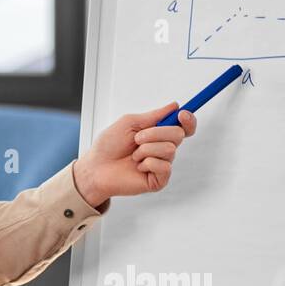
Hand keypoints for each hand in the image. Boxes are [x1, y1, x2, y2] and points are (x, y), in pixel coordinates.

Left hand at [72, 101, 196, 206]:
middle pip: (178, 134)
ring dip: (146, 149)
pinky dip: (147, 163)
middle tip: (137, 139)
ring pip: (170, 149)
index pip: (183, 127)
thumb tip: (174, 106)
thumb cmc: (108, 145)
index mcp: (157, 134)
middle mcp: (162, 149)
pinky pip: (164, 166)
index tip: (182, 113)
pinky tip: (137, 167)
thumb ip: (153, 115)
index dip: (188, 120)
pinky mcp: (159, 180)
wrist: (96, 167)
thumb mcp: (129, 123)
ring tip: (133, 155)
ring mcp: (161, 164)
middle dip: (156, 133)